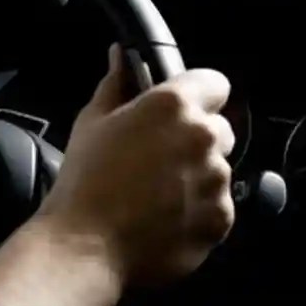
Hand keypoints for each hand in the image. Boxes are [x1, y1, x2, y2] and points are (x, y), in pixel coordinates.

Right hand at [35, 44, 235, 287]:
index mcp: (173, 105)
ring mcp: (216, 180)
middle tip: (160, 158)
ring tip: (156, 193)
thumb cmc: (84, 183)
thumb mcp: (92, 122)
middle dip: (196, 139)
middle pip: (219, 128)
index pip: (215, 83)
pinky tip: (164, 216)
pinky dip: (199, 211)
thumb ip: (116, 83)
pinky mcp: (221, 218)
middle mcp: (202, 138)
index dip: (200, 95)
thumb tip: (121, 57)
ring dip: (197, 177)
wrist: (84, 247)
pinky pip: (219, 206)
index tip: (184, 108)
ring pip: (218, 169)